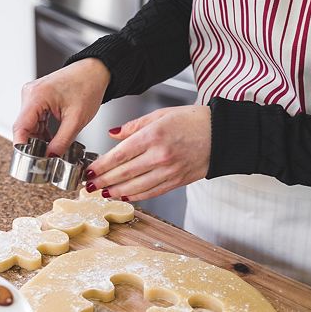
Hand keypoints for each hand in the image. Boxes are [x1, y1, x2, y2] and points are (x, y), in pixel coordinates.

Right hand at [13, 59, 109, 156]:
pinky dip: (41, 132)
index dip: (22, 147)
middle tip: (43, 161)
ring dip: (37, 140)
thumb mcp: (76, 120)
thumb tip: (50, 158)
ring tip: (50, 152)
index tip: (27, 162)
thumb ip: (61, 142)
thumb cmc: (88, 85)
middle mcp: (30, 94)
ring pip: (28, 125)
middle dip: (31, 146)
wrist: (95, 71)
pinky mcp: (37, 99)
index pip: (20, 127)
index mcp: (36, 95)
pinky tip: (50, 141)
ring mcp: (32, 96)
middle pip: (23, 128)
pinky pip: (34, 120)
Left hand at [85, 106, 211, 200]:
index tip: (89, 171)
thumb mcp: (161, 115)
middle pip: (124, 173)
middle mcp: (160, 156)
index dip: (101, 166)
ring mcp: (168, 171)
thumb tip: (112, 135)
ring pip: (135, 187)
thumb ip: (134, 126)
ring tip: (103, 192)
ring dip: (116, 191)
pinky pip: (151, 192)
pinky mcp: (177, 181)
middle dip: (103, 181)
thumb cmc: (193, 121)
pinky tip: (123, 195)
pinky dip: (135, 196)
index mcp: (153, 136)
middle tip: (89, 185)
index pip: (119, 155)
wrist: (222, 135)